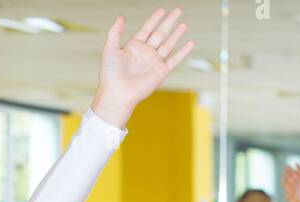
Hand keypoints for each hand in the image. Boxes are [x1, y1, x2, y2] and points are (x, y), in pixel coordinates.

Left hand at [91, 8, 193, 128]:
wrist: (117, 94)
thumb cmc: (110, 75)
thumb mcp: (110, 49)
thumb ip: (115, 32)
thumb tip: (121, 17)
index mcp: (133, 47)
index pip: (147, 29)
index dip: (154, 19)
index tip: (162, 10)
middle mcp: (145, 53)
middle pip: (160, 33)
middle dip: (169, 22)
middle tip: (178, 11)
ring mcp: (154, 62)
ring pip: (168, 44)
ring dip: (177, 34)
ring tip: (184, 24)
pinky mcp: (161, 72)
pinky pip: (174, 60)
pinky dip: (183, 52)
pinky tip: (190, 43)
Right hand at [282, 164, 299, 201]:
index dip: (299, 168)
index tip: (296, 164)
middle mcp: (298, 183)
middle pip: (294, 175)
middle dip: (291, 170)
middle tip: (286, 165)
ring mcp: (293, 187)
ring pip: (289, 179)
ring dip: (287, 174)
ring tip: (284, 169)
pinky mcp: (288, 191)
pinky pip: (285, 185)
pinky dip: (284, 181)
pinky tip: (282, 178)